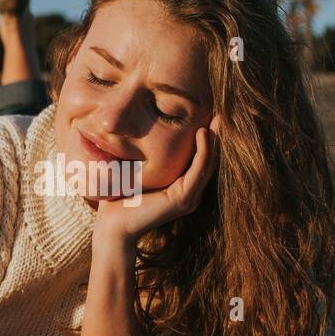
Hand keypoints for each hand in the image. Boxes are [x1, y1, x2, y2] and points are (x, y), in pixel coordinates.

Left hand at [94, 117, 220, 243]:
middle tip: (222, 111)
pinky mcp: (183, 200)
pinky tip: (203, 133)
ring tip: (219, 118)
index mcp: (182, 186)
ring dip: (214, 140)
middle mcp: (190, 193)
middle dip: (216, 135)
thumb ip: (148, 153)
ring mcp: (189, 198)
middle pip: (209, 159)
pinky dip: (203, 151)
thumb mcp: (138, 168)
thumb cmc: (121, 196)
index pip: (200, 158)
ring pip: (207, 163)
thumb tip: (141, 125)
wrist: (112, 224)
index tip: (208, 112)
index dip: (207, 136)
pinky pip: (198, 171)